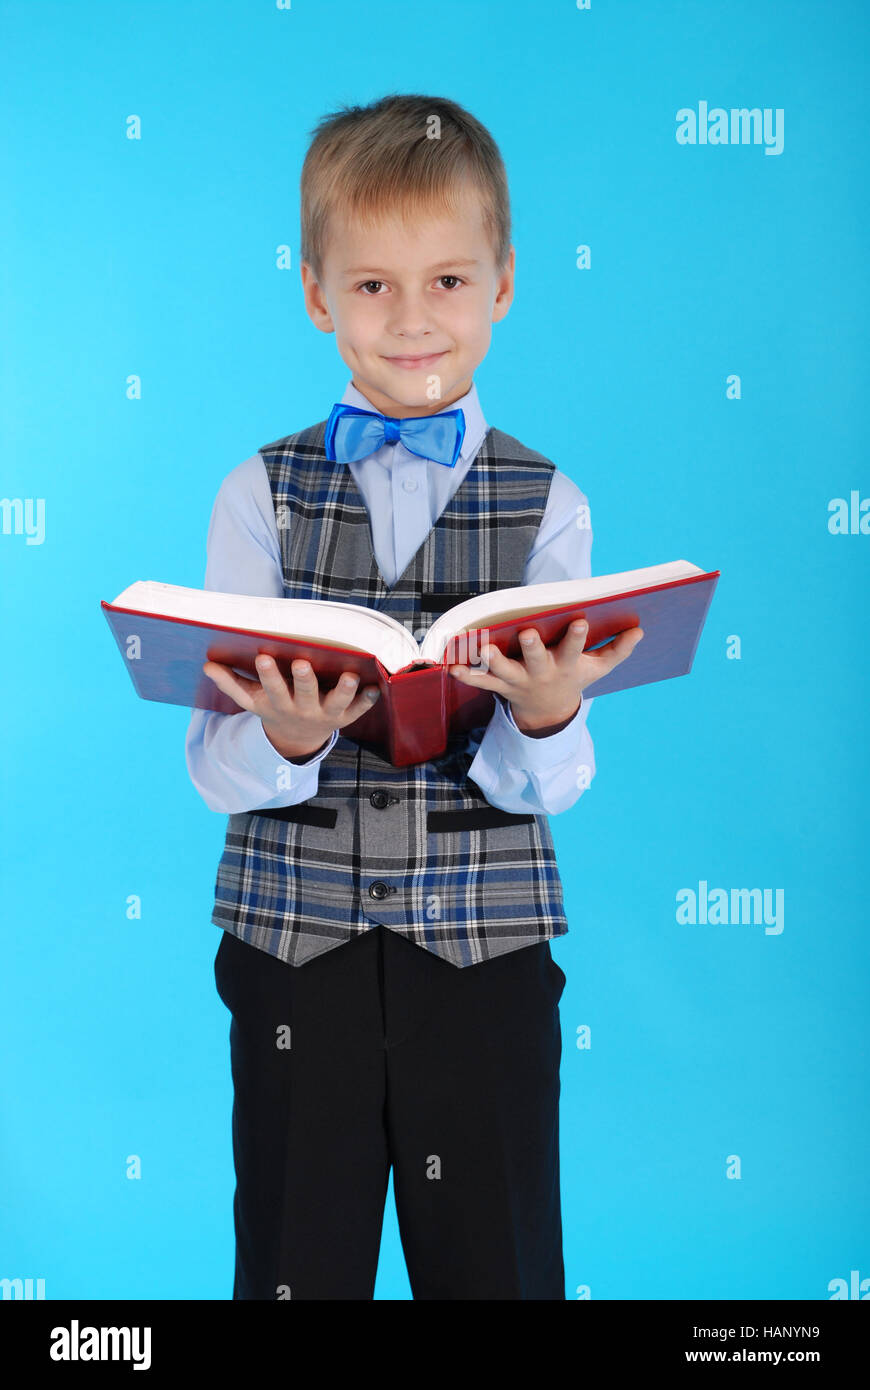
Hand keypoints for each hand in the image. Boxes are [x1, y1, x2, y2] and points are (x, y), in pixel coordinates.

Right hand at [202, 655, 380, 760]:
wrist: (297, 739)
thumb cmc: (273, 707)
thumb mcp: (251, 699)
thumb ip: (230, 683)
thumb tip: (206, 665)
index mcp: (278, 703)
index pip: (271, 689)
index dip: (267, 675)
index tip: (263, 657)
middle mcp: (302, 709)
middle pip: (303, 694)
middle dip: (303, 680)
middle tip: (302, 663)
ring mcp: (326, 714)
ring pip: (336, 703)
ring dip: (344, 691)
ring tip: (351, 676)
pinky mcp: (345, 716)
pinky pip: (359, 710)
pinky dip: (367, 700)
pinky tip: (375, 686)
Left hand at [448, 621, 643, 734]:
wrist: (549, 712)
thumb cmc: (574, 678)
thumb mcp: (598, 668)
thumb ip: (617, 650)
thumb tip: (640, 631)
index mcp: (565, 665)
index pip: (573, 649)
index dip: (575, 637)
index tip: (579, 621)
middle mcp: (540, 673)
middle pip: (535, 659)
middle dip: (532, 647)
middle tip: (528, 633)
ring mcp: (518, 681)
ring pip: (504, 671)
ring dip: (493, 661)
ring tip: (483, 648)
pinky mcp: (500, 686)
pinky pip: (481, 683)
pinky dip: (467, 676)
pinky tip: (452, 667)